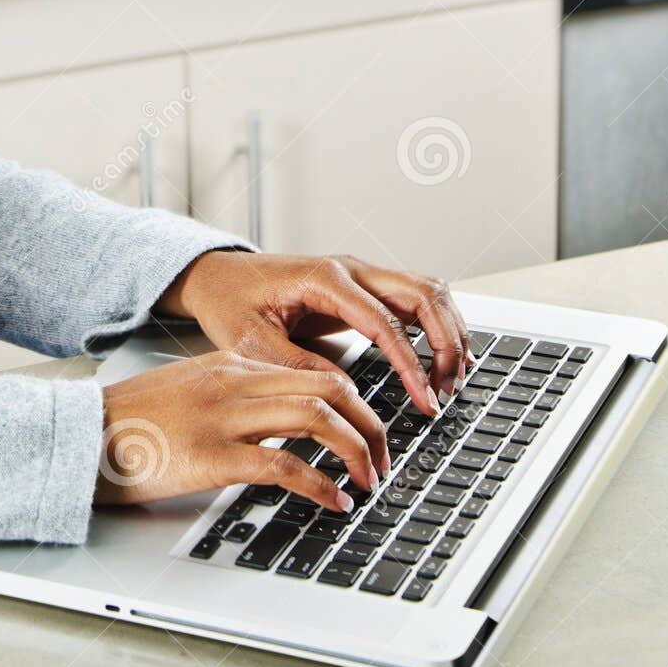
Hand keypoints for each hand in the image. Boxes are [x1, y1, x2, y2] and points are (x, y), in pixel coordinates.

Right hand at [95, 350, 385, 508]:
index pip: (315, 370)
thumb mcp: (189, 393)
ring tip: (369, 481)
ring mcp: (224, 416)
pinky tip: (334, 501)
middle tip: (384, 458)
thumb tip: (281, 429)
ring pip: (318, 418)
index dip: (357, 402)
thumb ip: (234, 397)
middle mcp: (234, 382)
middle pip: (330, 388)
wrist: (83, 434)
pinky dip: (321, 486)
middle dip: (371, 425)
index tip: (371, 431)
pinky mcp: (212, 455)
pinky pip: (286, 466)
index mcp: (230, 364)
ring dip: (357, 452)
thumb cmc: (130, 423)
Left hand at [158, 250, 469, 417]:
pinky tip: (437, 358)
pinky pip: (412, 298)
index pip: (385, 321)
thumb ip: (297, 365)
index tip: (425, 397)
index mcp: (323, 279)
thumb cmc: (229, 301)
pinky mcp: (360, 287)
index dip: (411, 363)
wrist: (216, 277)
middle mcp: (349, 269)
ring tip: (451, 377)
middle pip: (423, 293)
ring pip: (426, 291)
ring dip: (447, 330)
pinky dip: (433, 325)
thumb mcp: (251, 343)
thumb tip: (344, 395)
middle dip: (445, 341)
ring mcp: (358, 274)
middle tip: (448, 388)